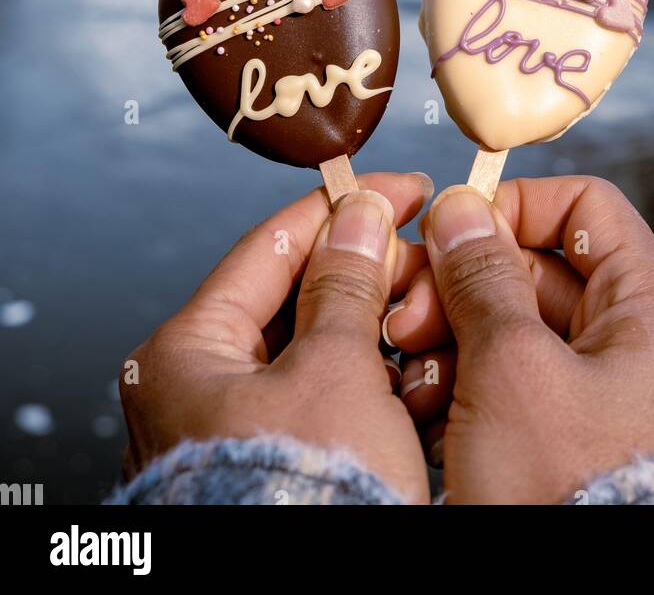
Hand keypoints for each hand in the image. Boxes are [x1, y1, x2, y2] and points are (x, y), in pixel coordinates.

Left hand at [120, 172, 432, 503]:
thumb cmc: (296, 496)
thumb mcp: (333, 369)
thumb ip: (348, 282)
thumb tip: (358, 215)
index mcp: (188, 350)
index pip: (271, 246)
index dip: (341, 209)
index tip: (398, 190)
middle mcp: (196, 390)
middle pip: (295, 301)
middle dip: (368, 282)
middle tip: (427, 265)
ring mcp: (232, 435)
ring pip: (317, 356)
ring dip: (378, 337)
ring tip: (431, 328)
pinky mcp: (270, 471)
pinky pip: (325, 407)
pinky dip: (370, 390)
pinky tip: (418, 383)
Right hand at [386, 176, 653, 504]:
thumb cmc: (571, 495)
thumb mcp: (513, 366)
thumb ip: (481, 276)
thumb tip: (460, 210)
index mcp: (649, 310)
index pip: (585, 208)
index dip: (514, 207)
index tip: (452, 228)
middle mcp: (631, 346)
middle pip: (535, 271)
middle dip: (461, 286)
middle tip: (408, 309)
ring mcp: (596, 395)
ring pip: (510, 330)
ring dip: (450, 339)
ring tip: (411, 366)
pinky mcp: (561, 440)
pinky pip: (506, 385)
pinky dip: (461, 387)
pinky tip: (426, 408)